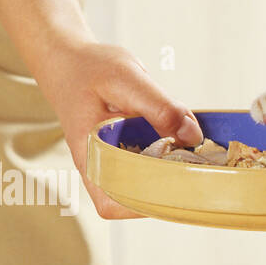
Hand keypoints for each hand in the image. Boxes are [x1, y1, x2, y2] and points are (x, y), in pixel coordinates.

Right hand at [36, 37, 202, 218]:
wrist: (69, 59)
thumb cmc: (88, 68)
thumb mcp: (126, 79)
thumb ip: (160, 107)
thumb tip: (192, 136)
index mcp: (91, 157)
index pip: (112, 205)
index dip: (142, 205)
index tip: (174, 184)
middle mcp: (101, 166)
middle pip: (137, 199)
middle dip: (169, 186)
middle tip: (196, 163)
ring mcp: (114, 160)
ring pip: (148, 181)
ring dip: (173, 168)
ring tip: (191, 147)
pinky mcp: (127, 150)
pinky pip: (151, 161)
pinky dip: (170, 152)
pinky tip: (180, 133)